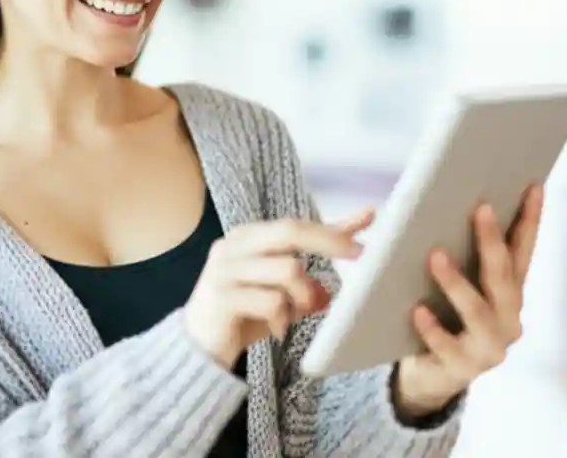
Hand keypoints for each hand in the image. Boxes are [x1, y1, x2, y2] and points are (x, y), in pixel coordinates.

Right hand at [183, 208, 374, 367]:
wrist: (197, 348)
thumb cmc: (241, 314)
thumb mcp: (280, 290)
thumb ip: (310, 274)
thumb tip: (350, 252)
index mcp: (247, 237)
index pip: (296, 224)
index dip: (332, 225)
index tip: (369, 219)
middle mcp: (233, 245)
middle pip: (290, 231)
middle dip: (329, 241)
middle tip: (357, 256)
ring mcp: (225, 269)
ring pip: (287, 269)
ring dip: (302, 296)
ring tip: (295, 313)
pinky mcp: (222, 296)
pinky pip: (272, 301)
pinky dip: (281, 318)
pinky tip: (275, 329)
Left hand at [394, 184, 544, 416]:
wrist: (430, 375)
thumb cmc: (444, 317)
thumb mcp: (457, 285)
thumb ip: (459, 252)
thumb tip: (444, 202)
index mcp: (509, 294)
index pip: (524, 251)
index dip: (531, 220)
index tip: (533, 186)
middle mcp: (508, 319)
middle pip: (504, 277)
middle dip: (493, 242)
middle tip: (481, 208)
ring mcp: (489, 347)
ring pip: (479, 312)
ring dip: (458, 283)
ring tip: (435, 255)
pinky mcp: (462, 368)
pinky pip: (448, 346)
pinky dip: (433, 329)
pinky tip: (418, 311)